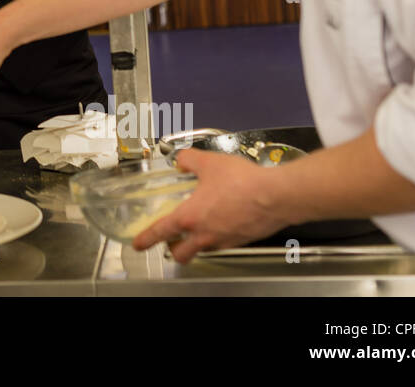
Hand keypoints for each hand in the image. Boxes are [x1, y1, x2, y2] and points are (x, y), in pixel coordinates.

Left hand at [132, 149, 290, 261]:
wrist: (277, 196)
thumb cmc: (241, 181)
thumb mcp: (209, 162)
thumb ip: (189, 160)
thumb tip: (181, 160)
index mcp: (190, 218)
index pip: (161, 232)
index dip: (146, 238)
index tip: (138, 244)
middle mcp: (205, 235)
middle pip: (181, 253)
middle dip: (173, 250)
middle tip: (171, 241)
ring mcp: (224, 241)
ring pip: (204, 250)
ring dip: (197, 244)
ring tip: (198, 229)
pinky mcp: (242, 241)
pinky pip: (224, 243)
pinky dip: (218, 237)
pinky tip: (223, 221)